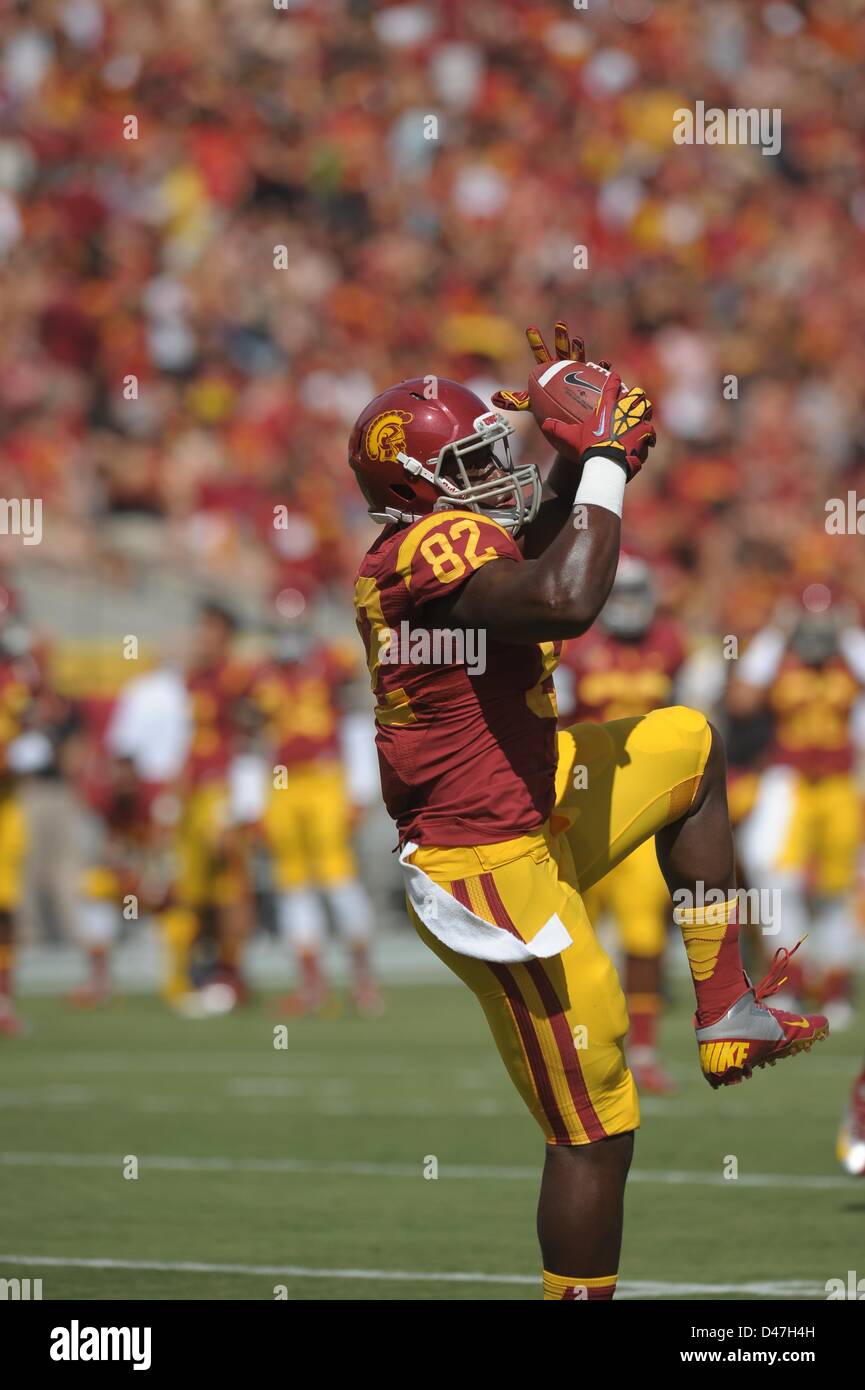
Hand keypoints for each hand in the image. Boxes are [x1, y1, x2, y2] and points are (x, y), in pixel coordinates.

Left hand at [491, 319, 600, 411]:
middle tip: (559, 324)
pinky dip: (602, 369)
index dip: (535, 342)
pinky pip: (599, 374)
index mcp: (551, 369)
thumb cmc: (550, 406)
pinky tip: (604, 364)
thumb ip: (515, 400)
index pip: (541, 353)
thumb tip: (493, 398)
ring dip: (579, 349)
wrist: (569, 417)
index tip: (529, 329)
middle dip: (561, 337)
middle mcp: (566, 367)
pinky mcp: (594, 381)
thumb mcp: (532, 403)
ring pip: (580, 358)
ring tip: (577, 340)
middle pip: (562, 350)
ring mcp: (581, 373)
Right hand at [541, 371, 655, 478]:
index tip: (615, 377)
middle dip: (636, 396)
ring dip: (645, 412)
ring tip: (643, 418)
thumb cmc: (588, 448)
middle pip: (637, 394)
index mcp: (607, 406)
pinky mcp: (645, 434)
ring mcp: (637, 421)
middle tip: (634, 401)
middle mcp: (624, 410)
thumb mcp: (570, 437)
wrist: (606, 463)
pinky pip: (650, 432)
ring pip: (647, 409)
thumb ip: (558, 428)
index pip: (612, 386)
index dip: (614, 380)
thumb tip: (544, 424)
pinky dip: (649, 436)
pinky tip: (648, 440)